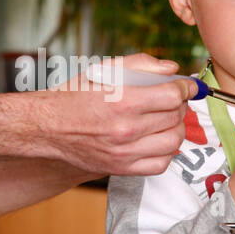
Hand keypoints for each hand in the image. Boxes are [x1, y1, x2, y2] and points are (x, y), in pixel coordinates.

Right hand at [43, 52, 197, 176]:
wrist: (47, 127)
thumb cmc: (74, 96)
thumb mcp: (103, 69)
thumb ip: (141, 64)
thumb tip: (172, 69)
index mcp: (122, 101)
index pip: (173, 95)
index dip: (186, 88)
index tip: (187, 86)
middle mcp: (125, 129)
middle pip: (175, 117)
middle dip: (180, 104)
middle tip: (172, 99)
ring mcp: (124, 152)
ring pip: (173, 141)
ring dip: (176, 127)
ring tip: (166, 118)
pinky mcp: (121, 169)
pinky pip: (160, 164)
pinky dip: (166, 151)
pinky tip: (157, 138)